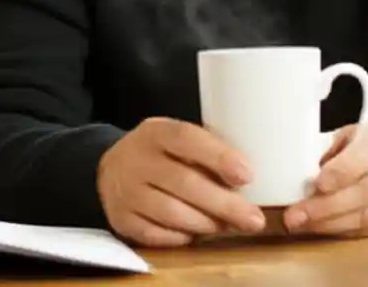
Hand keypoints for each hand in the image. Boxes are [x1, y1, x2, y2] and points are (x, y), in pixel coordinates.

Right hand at [98, 117, 266, 246]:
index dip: (218, 157)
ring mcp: (125, 190)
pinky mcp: (121, 218)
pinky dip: (181, 236)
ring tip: (228, 226)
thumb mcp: (178, 140)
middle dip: (224, 204)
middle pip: (183, 182)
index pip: (185, 139)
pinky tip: (196, 233)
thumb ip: (208, 151)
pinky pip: (156, 234)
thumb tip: (254, 176)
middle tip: (254, 219)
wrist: (113, 170)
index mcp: (155, 132)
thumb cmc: (161, 155)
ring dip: (206, 223)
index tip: (247, 175)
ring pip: (171, 212)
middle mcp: (135, 159)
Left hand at [284, 122, 367, 236]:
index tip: (314, 185)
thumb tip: (296, 170)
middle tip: (295, 215)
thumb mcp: (351, 135)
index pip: (364, 159)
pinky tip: (322, 228)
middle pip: (364, 193)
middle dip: (326, 207)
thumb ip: (328, 149)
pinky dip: (344, 231)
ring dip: (331, 224)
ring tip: (302, 225)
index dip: (338, 174)